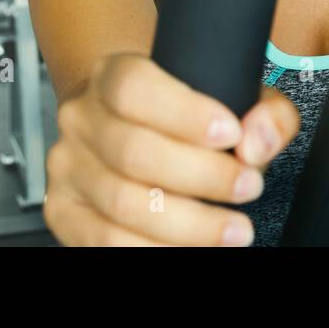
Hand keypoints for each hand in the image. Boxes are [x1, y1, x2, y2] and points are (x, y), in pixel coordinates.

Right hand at [43, 52, 299, 245]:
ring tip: (233, 229)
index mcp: (111, 75)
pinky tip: (193, 248)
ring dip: (190, 225)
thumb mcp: (231, 98)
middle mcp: (81, 118)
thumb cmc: (182, 116)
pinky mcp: (64, 213)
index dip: (185, 113)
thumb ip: (263, 112)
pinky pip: (107, 242)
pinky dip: (157, 251)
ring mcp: (68, 168)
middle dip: (203, 177)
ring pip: (124, 204)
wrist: (127, 128)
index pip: (134, 87)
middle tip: (248, 186)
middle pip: (135, 152)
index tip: (231, 133)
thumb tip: (257, 141)